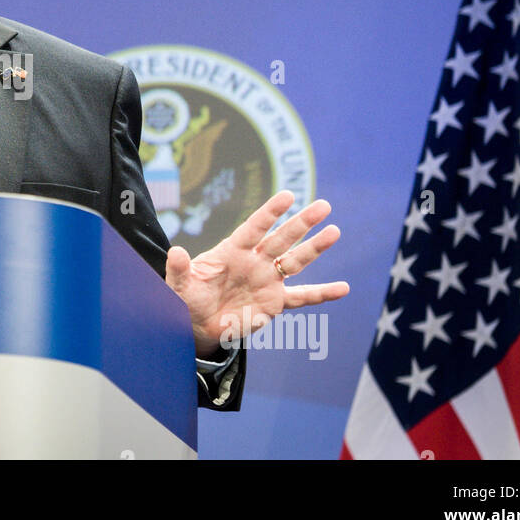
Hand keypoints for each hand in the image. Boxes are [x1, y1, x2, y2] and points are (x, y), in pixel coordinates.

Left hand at [165, 190, 346, 358]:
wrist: (198, 324)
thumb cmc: (187, 298)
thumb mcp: (178, 284)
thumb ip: (179, 269)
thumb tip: (175, 252)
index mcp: (232, 252)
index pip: (254, 228)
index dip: (270, 213)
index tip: (288, 196)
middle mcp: (255, 262)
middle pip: (282, 239)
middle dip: (302, 223)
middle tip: (323, 206)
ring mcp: (268, 280)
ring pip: (295, 261)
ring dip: (315, 248)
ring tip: (335, 231)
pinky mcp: (275, 302)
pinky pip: (303, 297)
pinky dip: (323, 294)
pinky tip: (344, 288)